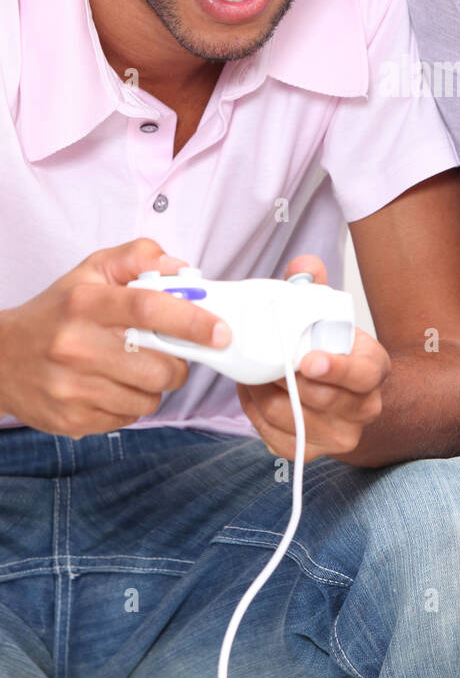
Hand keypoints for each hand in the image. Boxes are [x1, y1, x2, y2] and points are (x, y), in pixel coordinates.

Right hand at [0, 239, 228, 437]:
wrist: (1, 359)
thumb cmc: (57, 311)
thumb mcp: (91, 271)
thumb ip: (138, 258)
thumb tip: (184, 271)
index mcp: (86, 302)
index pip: (149, 307)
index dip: (192, 320)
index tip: (220, 332)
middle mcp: (76, 344)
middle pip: (159, 366)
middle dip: (177, 364)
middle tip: (168, 354)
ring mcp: (72, 387)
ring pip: (148, 399)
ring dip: (153, 387)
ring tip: (133, 369)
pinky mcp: (71, 420)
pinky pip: (127, 419)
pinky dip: (130, 405)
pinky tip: (111, 387)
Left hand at [236, 254, 390, 460]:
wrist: (342, 394)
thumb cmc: (332, 349)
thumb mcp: (329, 314)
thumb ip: (314, 286)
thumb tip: (304, 266)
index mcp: (374, 370)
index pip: (363, 374)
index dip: (335, 369)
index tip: (307, 359)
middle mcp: (364, 408)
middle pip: (320, 399)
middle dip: (283, 377)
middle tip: (260, 355)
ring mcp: (339, 436)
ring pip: (291, 418)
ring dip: (262, 393)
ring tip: (250, 371)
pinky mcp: (311, 452)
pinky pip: (275, 437)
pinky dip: (255, 414)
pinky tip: (252, 391)